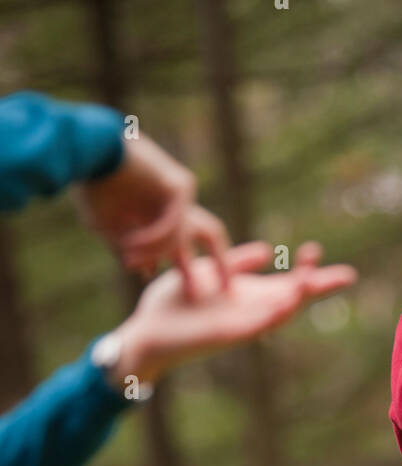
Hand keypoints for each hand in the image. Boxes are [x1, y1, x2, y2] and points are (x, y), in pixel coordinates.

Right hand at [74, 134, 229, 295]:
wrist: (89, 151)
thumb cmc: (92, 187)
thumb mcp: (109, 228)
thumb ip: (130, 249)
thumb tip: (146, 272)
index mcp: (160, 213)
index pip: (183, 245)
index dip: (184, 271)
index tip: (186, 296)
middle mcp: (175, 205)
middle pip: (210, 235)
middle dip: (223, 263)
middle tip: (229, 292)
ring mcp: (180, 196)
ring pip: (180, 240)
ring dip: (154, 254)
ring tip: (129, 259)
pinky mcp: (180, 187)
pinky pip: (174, 226)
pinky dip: (154, 239)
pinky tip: (132, 240)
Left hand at [110, 240, 356, 386]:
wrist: (148, 331)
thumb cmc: (176, 304)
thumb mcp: (209, 272)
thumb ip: (238, 263)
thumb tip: (268, 250)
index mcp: (249, 296)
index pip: (289, 285)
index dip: (314, 276)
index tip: (342, 268)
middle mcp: (251, 312)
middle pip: (293, 299)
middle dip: (314, 284)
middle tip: (336, 269)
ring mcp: (241, 326)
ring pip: (278, 313)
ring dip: (295, 298)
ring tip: (310, 281)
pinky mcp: (226, 335)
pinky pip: (254, 327)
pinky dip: (271, 317)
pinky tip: (285, 304)